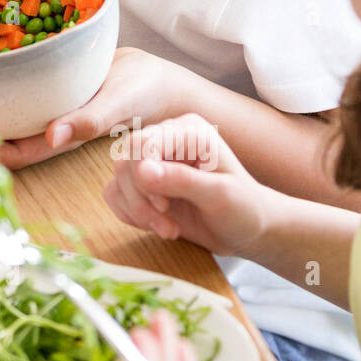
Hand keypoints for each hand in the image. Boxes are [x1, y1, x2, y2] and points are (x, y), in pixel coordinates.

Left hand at [0, 47, 189, 167]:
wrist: (164, 80)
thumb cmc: (148, 96)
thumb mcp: (120, 105)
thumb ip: (90, 121)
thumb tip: (55, 138)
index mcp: (60, 137)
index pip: (13, 151)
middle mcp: (48, 126)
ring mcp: (48, 108)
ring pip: (2, 113)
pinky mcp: (52, 87)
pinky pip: (15, 89)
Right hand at [103, 113, 270, 257]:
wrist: (246, 229)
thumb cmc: (243, 208)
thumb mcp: (220, 195)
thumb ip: (182, 181)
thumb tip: (142, 171)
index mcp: (188, 131)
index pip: (143, 143)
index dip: (143, 177)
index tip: (164, 206)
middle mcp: (167, 140)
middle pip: (125, 161)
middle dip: (140, 199)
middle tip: (167, 224)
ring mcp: (153, 161)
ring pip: (118, 179)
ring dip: (137, 211)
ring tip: (169, 229)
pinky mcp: (142, 183)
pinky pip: (115, 194)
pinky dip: (130, 215)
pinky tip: (158, 225)